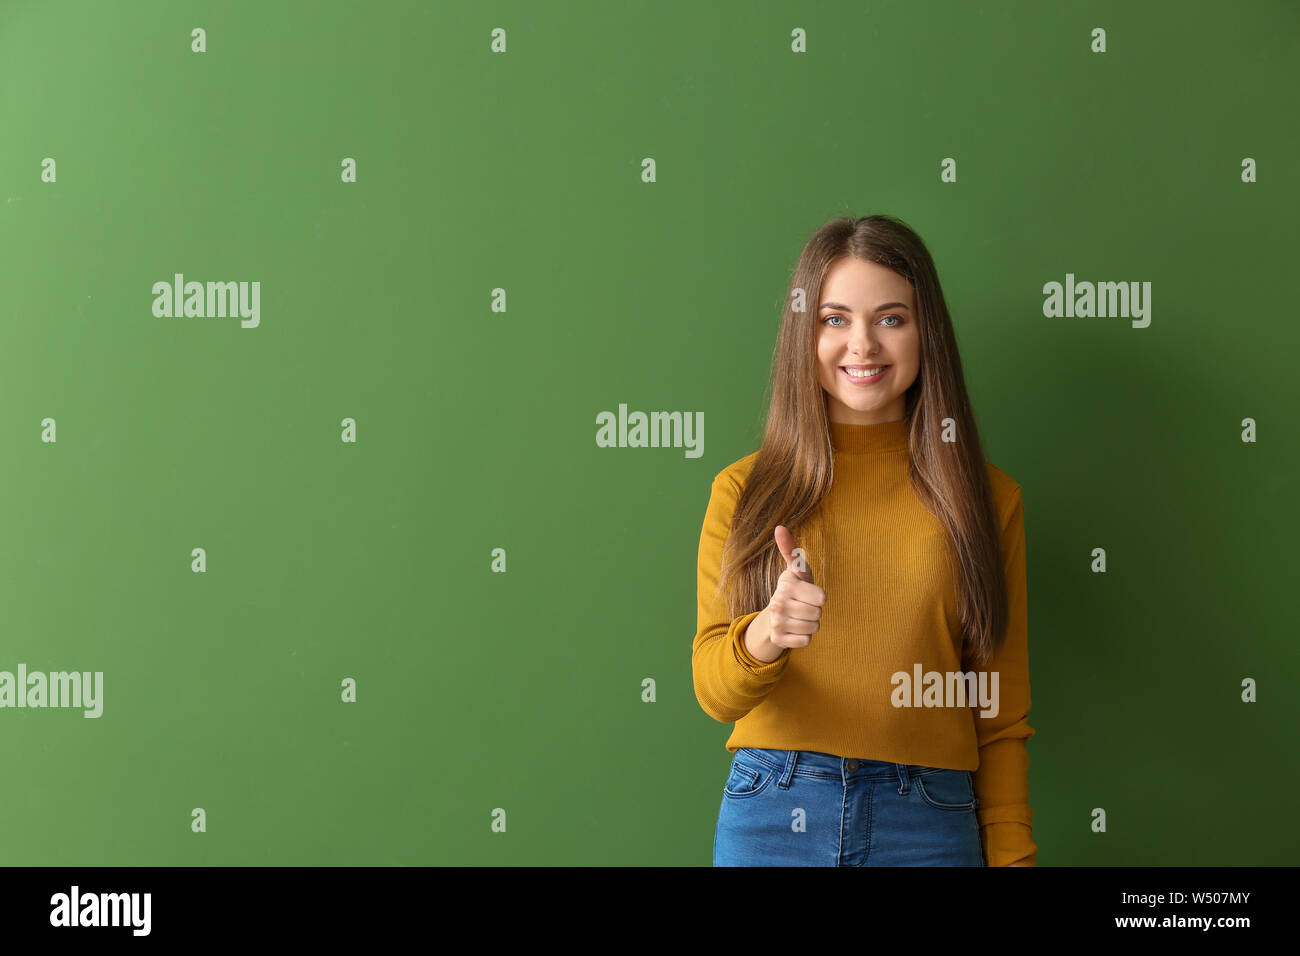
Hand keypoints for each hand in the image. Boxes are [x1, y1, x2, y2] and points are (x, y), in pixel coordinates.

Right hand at [764, 525, 826, 650]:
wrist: (775, 614)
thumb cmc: (794, 588)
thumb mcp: (797, 571)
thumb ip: (790, 549)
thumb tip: (779, 527)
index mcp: (786, 585)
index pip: (822, 598)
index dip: (820, 597)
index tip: (809, 593)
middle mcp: (778, 604)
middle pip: (818, 613)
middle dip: (815, 611)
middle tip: (804, 606)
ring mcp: (776, 622)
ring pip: (813, 628)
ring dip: (811, 624)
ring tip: (800, 617)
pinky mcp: (777, 639)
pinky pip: (805, 641)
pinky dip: (804, 637)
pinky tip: (795, 629)